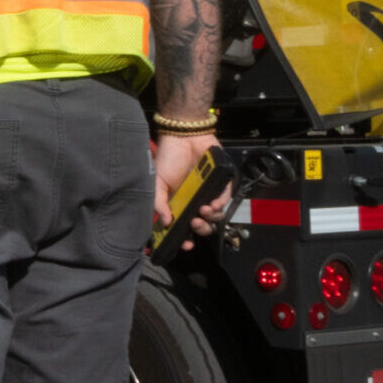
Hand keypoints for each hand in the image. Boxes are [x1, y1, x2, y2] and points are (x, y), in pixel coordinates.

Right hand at [151, 131, 225, 249]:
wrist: (184, 137)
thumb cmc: (168, 159)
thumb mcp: (157, 183)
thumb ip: (160, 203)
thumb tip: (166, 223)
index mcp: (178, 203)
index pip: (183, 226)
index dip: (184, 237)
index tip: (186, 244)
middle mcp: (194, 200)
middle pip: (202, 224)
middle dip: (201, 229)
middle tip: (195, 224)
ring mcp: (209, 192)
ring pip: (215, 215)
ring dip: (211, 218)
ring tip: (204, 211)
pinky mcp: (222, 184)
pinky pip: (225, 199)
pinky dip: (220, 205)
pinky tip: (213, 204)